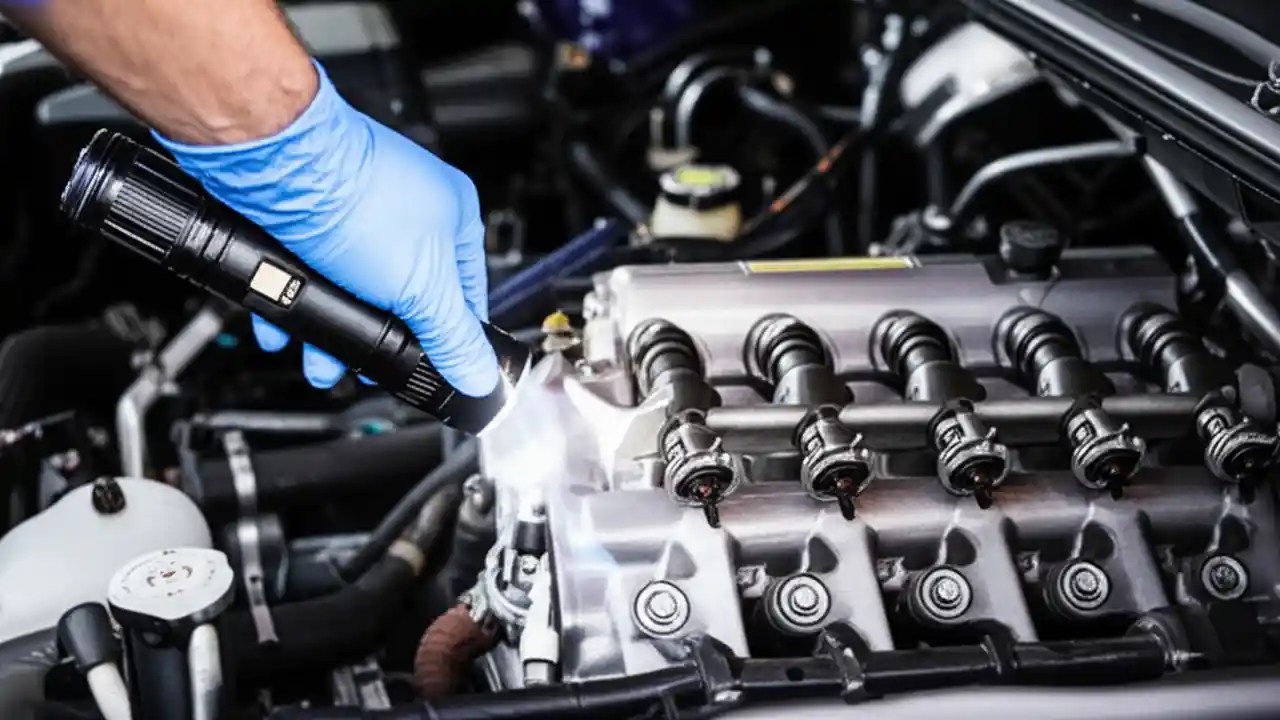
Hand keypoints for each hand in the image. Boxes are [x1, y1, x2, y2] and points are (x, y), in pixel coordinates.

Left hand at [156, 62, 498, 395]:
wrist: (273, 160)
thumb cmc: (352, 197)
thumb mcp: (420, 287)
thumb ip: (452, 336)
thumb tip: (479, 373)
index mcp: (453, 216)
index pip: (467, 294)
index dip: (449, 337)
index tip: (433, 369)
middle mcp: (408, 210)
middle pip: (402, 297)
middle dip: (376, 341)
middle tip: (363, 366)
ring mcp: (358, 212)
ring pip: (352, 290)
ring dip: (330, 331)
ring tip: (317, 356)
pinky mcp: (311, 217)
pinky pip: (311, 274)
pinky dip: (297, 304)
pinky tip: (284, 323)